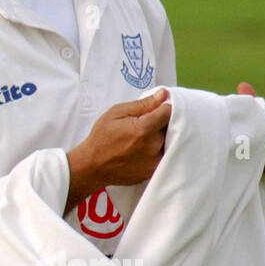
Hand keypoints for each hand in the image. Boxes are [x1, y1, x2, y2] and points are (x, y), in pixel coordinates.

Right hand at [66, 89, 171, 209]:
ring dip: (161, 137)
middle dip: (161, 123)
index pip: (169, 112)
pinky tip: (142, 149)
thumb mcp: (116, 113)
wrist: (93, 166)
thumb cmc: (102, 137)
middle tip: (145, 124)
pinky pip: (164, 155)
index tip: (156, 108)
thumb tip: (163, 94)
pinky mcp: (154, 171)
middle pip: (171, 127)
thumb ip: (142, 104)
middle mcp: (153, 146)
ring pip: (169, 142)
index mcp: (144, 129)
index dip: (163, 107)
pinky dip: (158, 150)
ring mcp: (155, 161)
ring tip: (142, 138)